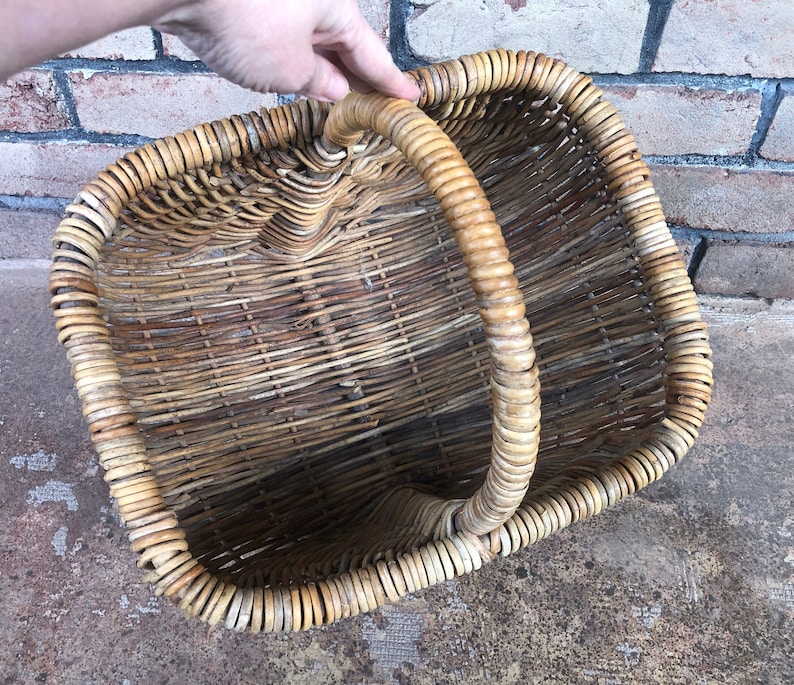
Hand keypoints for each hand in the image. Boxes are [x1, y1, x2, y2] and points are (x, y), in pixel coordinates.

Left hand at [154, 0, 420, 101]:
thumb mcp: (291, 70)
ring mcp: (284, 1)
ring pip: (316, 40)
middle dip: (360, 76)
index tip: (410, 97)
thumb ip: (319, 83)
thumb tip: (333, 87)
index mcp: (336, 10)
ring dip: (327, 70)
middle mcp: (315, 0)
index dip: (392, 82)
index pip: (373, 54)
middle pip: (346, 44)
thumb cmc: (241, 22)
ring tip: (341, 100)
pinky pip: (289, 36)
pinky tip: (299, 77)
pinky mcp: (255, 6)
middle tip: (377, 104)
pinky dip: (299, 59)